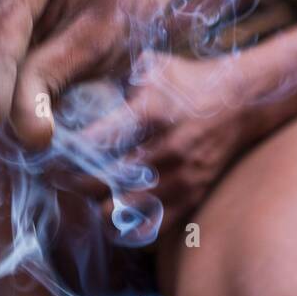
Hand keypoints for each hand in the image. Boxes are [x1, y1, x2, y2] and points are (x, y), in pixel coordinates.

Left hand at [83, 54, 275, 229]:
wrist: (243, 102)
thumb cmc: (190, 81)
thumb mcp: (152, 67)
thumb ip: (114, 80)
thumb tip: (77, 94)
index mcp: (149, 113)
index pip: (93, 144)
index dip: (66, 155)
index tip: (54, 156)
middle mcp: (163, 149)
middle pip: (99, 183)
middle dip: (77, 183)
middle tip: (68, 178)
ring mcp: (178, 178)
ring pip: (119, 210)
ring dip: (99, 206)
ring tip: (94, 196)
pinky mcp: (190, 197)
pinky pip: (149, 228)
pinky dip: (127, 228)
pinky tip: (118, 218)